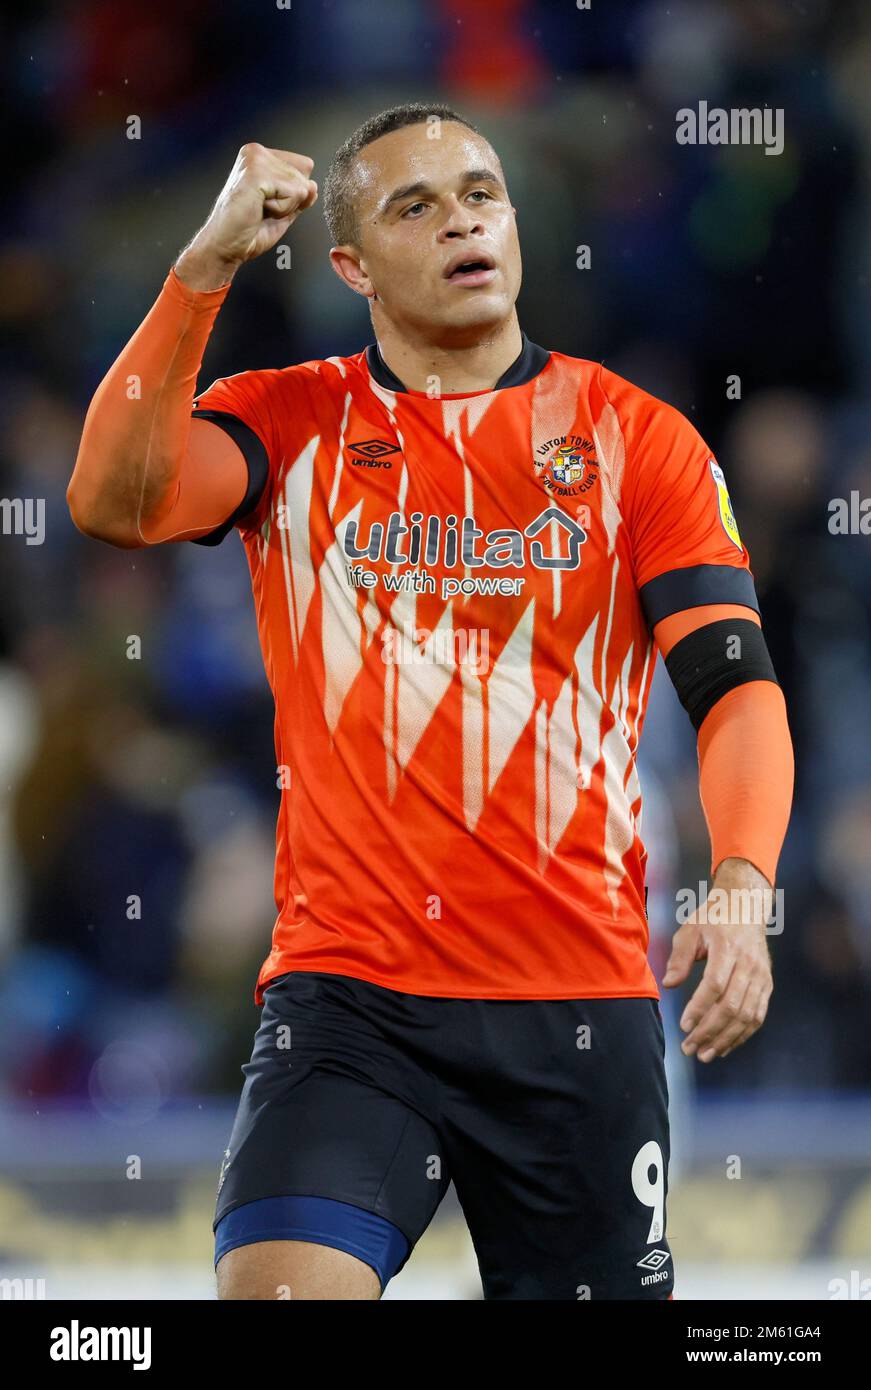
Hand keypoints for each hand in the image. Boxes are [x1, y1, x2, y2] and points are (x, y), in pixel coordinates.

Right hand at [175, 143, 317, 289]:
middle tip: (261, 211)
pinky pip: (293, 194)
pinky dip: (281, 210)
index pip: (304, 166)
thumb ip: (300, 197)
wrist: (225, 247)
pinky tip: (258, 210)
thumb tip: (313, 185)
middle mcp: (257, 151)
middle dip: (290, 202)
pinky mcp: (257, 173)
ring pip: (300, 186)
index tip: (268, 205)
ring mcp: (256, 159)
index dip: (295, 194)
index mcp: (261, 156)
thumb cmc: (248, 231)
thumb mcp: (283, 211)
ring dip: (284, 208)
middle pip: (305, 177)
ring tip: (259, 211)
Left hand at [662, 858, 773, 1061]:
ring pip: (747, 1016)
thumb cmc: (713, 918)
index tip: (683, 1026)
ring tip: (704, 1054)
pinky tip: (724, 1046)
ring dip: (726, 1039)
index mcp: (728, 948)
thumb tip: (668, 985)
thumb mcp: (690, 929)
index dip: (700, 1008)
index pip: (715, 984)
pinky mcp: (767, 985)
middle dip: (709, 1031)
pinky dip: (742, 1035)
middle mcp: (749, 964)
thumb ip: (679, 957)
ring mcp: (761, 976)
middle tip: (689, 1048)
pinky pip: (757, 1016)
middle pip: (732, 1005)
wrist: (746, 906)